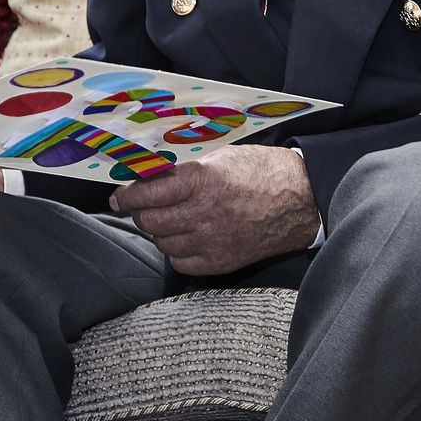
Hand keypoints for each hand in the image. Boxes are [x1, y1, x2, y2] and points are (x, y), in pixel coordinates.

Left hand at [109, 145, 319, 275]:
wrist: (301, 198)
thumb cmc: (260, 171)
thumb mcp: (220, 157)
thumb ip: (184, 168)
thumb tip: (148, 173)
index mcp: (202, 181)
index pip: (148, 192)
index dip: (127, 195)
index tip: (119, 196)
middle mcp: (205, 213)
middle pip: (150, 221)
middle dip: (138, 213)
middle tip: (139, 207)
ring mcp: (214, 240)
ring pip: (163, 243)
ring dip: (158, 231)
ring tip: (166, 220)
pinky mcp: (222, 261)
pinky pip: (181, 263)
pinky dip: (175, 252)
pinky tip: (183, 238)